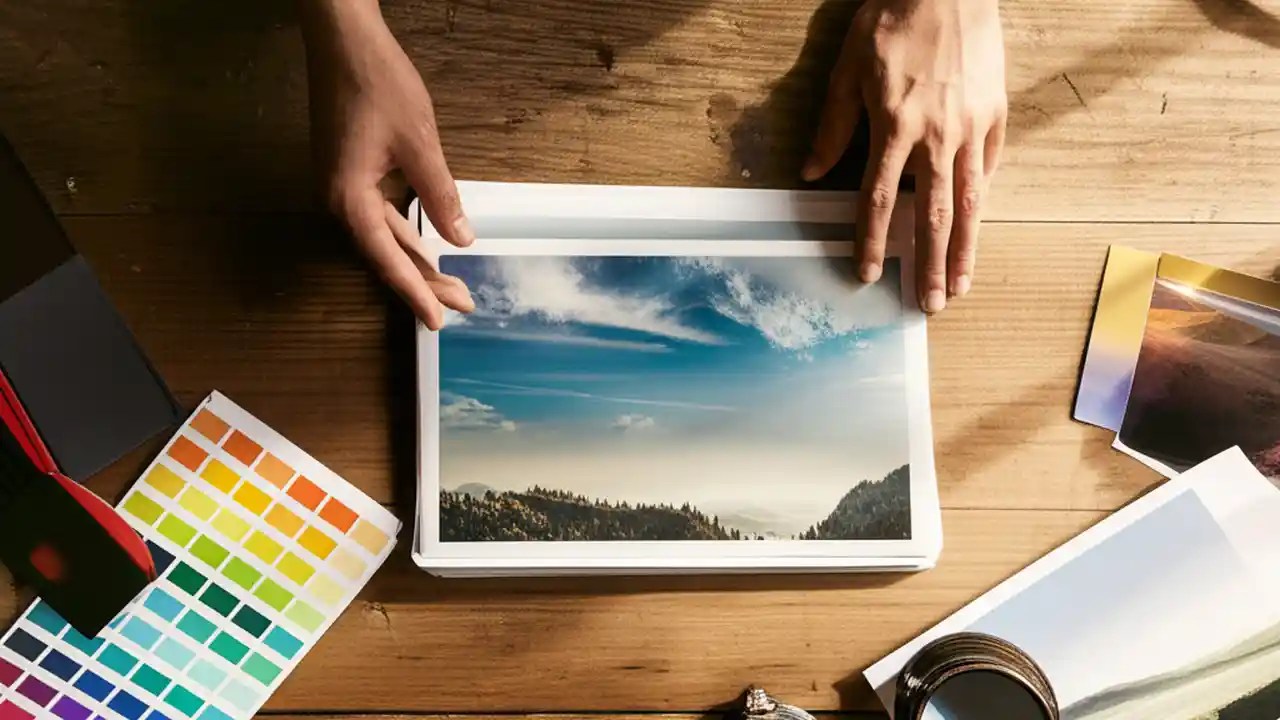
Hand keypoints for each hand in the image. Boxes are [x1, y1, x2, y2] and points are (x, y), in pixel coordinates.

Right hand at [300, 0, 473, 328]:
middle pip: (385, 254)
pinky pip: (377, 216)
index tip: (439, 320)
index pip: (388, 259)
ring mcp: (340, 188)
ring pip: (382, 237)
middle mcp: (337, 200)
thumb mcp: (419, 143)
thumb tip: (459, 238)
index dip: (416, 292)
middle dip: (425, 281)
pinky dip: (403, 234)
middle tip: (463, 305)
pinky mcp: (347, 174)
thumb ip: (441, 195)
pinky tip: (426, 247)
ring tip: (452, 285)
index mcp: (349, 199)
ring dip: (416, 260)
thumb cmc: (377, 84)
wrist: (342, 40)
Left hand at [804, 0, 1007, 313]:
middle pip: (933, 215)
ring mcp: (972, 127)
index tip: (868, 274)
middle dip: (931, 265)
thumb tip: (810, 171)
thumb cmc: (893, 20)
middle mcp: (937, 136)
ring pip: (970, 200)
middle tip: (931, 305)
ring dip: (965, 248)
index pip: (879, 200)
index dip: (872, 241)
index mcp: (895, 127)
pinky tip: (977, 222)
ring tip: (963, 283)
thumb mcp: (848, 69)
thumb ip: (832, 126)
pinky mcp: (996, 113)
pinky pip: (990, 164)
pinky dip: (982, 195)